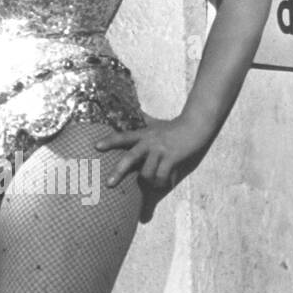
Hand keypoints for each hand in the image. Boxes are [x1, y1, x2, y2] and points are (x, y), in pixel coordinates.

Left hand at [94, 113, 212, 223]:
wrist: (195, 126)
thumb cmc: (173, 127)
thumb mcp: (155, 123)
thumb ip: (143, 118)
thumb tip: (134, 109)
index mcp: (144, 134)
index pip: (123, 137)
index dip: (110, 141)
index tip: (96, 146)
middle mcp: (150, 142)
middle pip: (130, 157)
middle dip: (118, 171)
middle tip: (109, 184)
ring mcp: (161, 150)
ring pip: (147, 172)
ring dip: (149, 180)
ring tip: (154, 181)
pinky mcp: (172, 158)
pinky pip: (162, 176)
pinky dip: (162, 182)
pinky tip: (165, 182)